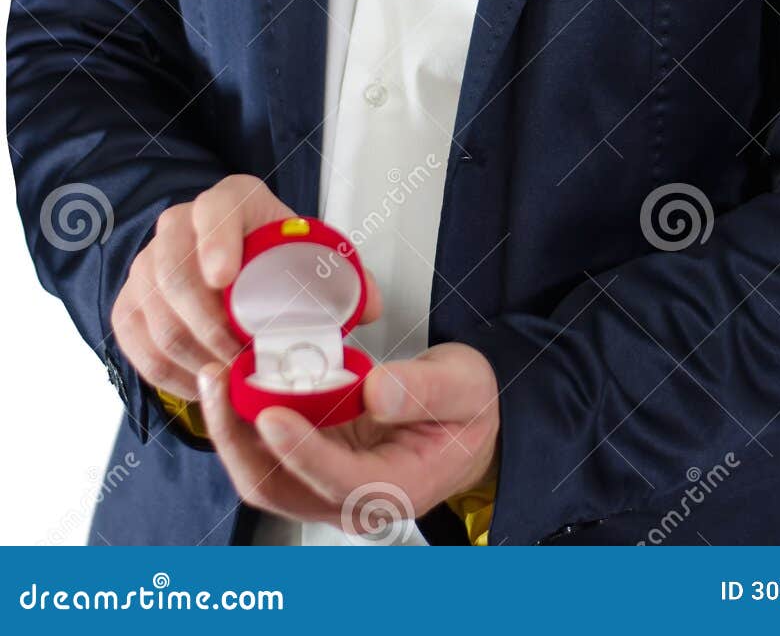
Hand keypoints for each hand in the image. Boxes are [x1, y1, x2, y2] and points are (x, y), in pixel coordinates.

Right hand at [111, 174, 381, 400]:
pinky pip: (135, 342)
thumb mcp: (315, 255)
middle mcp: (179, 224)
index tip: (225, 278)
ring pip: (154, 314)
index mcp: (232, 200)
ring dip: (191, 354)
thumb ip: (348, 279)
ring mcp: (147, 264)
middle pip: (174, 271)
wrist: (236, 263)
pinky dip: (168, 372)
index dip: (216, 241)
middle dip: (208, 323)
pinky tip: (201, 387)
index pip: (214, 210)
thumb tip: (369, 307)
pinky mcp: (129, 303)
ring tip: (228, 379)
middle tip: (242, 358)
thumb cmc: (279, 259)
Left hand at [197, 341, 499, 533]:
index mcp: (394, 487)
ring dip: (231, 429)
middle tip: (220, 380)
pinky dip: (242, 422)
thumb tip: (375, 391)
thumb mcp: (464, 385)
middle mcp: (351, 500)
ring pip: (261, 475)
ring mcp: (325, 488)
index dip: (299, 448)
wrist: (467, 428)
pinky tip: (233, 381)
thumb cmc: (467, 410)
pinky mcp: (310, 467)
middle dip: (238, 438)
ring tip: (216, 375)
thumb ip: (423, 390)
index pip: (337, 479)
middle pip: (278, 487)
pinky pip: (264, 455)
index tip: (270, 411)